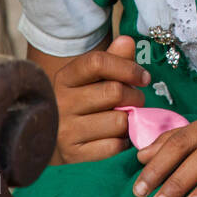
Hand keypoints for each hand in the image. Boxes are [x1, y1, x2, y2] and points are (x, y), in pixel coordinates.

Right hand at [51, 35, 149, 163]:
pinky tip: (115, 138)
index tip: (143, 77)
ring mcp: (65, 131)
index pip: (97, 62)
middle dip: (134, 97)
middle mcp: (61, 103)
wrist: (54, 141)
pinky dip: (122, 142)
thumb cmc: (84, 104)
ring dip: (129, 121)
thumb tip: (127, 41)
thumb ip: (114, 59)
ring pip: (119, 121)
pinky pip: (115, 146)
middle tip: (134, 102)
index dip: (128, 67)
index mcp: (65, 78)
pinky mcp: (74, 155)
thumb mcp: (94, 78)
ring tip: (122, 120)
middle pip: (114, 92)